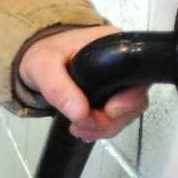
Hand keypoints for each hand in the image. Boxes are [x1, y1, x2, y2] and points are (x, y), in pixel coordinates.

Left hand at [17, 25, 148, 141]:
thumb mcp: (44, 65)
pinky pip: (115, 119)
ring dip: (104, 127)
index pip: (138, 76)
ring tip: (78, 128)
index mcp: (114, 48)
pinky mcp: (110, 97)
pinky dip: (100, 128)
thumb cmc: (44, 52)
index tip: (108, 111)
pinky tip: (83, 129)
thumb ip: (58, 87)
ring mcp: (118, 83)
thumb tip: (80, 112)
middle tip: (83, 125)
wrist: (39, 61)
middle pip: (134, 101)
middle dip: (110, 120)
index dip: (128, 100)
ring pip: (125, 115)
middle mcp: (123, 66)